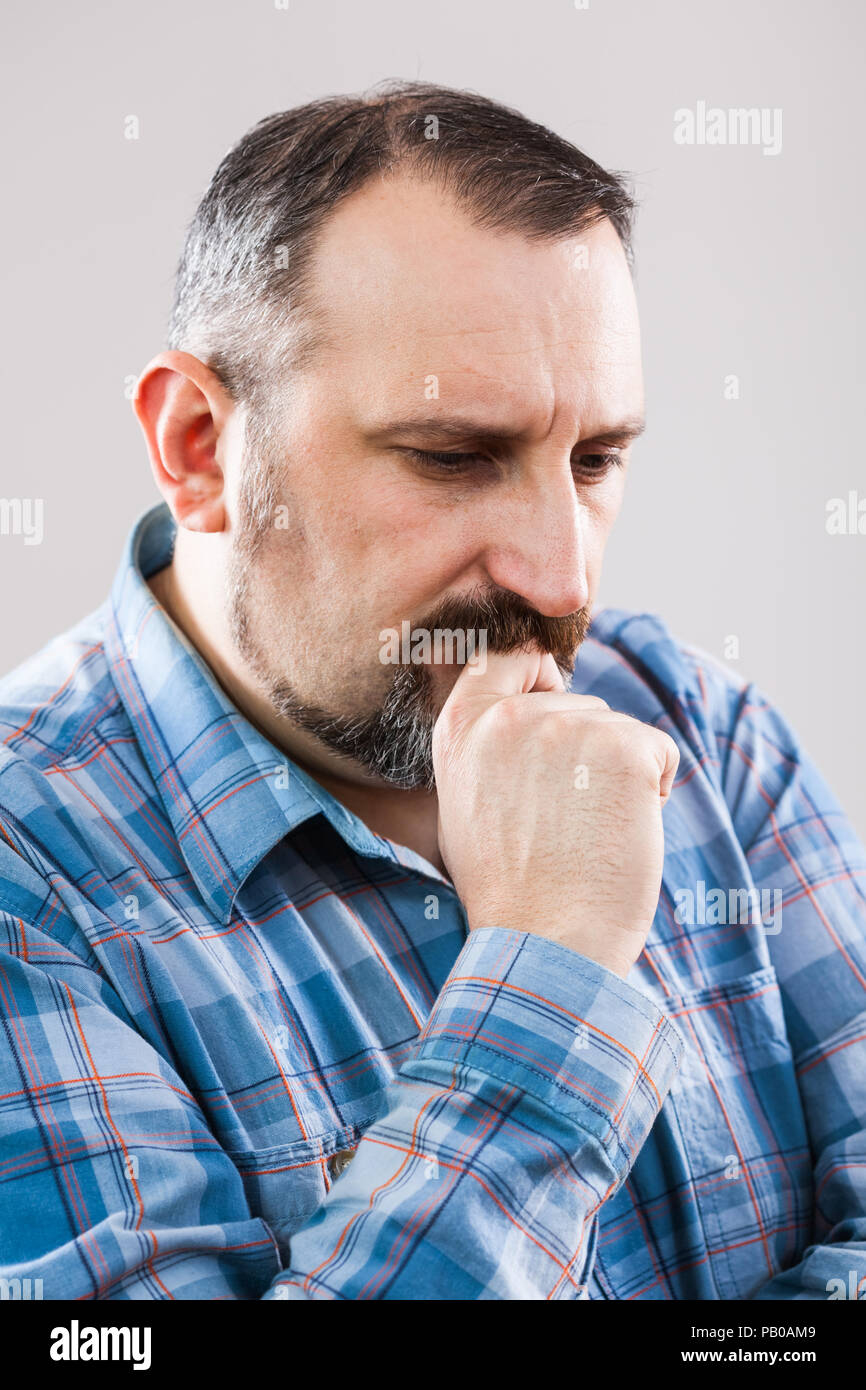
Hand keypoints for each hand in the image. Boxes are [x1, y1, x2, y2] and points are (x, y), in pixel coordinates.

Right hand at [432, 647, 678, 978]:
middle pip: (577, 704)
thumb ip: (490, 743)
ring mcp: (569, 728)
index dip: (539, 677)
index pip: (507, 655)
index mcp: (461, 726)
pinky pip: (659, 751)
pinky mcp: (625, 749)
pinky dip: (653, 791)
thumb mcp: (467, 801)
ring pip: (620, 731)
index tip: (551, 710)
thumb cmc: (509, 889)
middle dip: (585, 753)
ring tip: (587, 835)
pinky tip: (620, 835)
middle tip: (563, 822)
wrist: (544, 946)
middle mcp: (510, 715)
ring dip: (620, 776)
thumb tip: (538, 697)